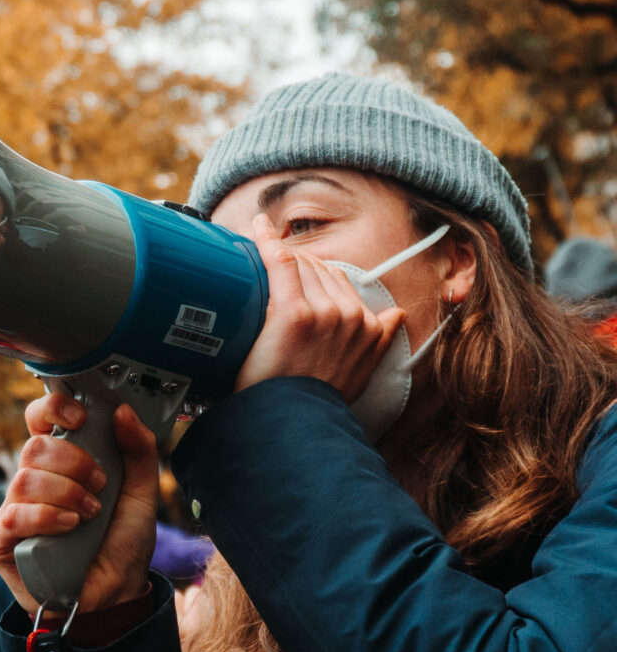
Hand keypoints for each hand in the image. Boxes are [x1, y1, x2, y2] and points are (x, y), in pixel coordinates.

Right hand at [0, 392, 158, 619]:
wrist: (116, 596)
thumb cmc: (121, 544)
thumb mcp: (142, 495)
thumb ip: (140, 452)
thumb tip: (122, 412)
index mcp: (62, 463)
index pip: (40, 419)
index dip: (53, 408)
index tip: (80, 418)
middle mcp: (35, 482)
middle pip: (34, 447)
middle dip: (74, 462)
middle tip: (100, 484)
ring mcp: (16, 510)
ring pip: (25, 479)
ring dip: (66, 493)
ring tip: (90, 514)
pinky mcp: (3, 541)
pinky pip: (14, 515)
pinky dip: (47, 517)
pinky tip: (70, 528)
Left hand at [235, 215, 406, 400]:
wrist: (295, 423)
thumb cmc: (318, 400)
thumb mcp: (362, 371)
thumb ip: (380, 340)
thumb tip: (396, 316)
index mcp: (369, 325)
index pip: (338, 279)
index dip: (311, 271)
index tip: (293, 268)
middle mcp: (351, 315)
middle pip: (318, 269)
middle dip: (293, 263)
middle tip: (265, 261)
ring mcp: (324, 313)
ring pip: (300, 265)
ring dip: (277, 256)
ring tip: (253, 249)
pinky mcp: (294, 313)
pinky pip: (281, 263)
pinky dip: (267, 241)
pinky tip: (256, 228)